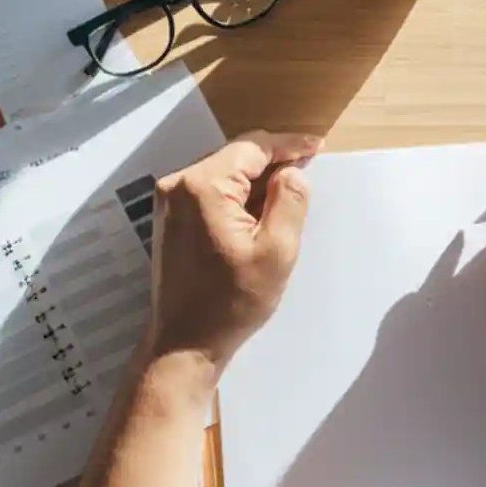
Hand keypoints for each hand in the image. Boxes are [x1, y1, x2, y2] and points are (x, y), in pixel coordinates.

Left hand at [150, 131, 320, 371]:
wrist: (183, 341)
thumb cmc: (232, 302)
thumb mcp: (277, 252)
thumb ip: (289, 202)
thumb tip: (291, 172)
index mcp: (203, 185)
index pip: (253, 147)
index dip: (289, 145)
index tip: (317, 146)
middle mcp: (178, 184)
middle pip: (235, 156)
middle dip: (272, 162)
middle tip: (305, 173)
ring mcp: (168, 201)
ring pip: (222, 173)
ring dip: (254, 181)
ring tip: (285, 196)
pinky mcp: (169, 218)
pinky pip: (209, 192)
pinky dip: (235, 196)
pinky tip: (256, 213)